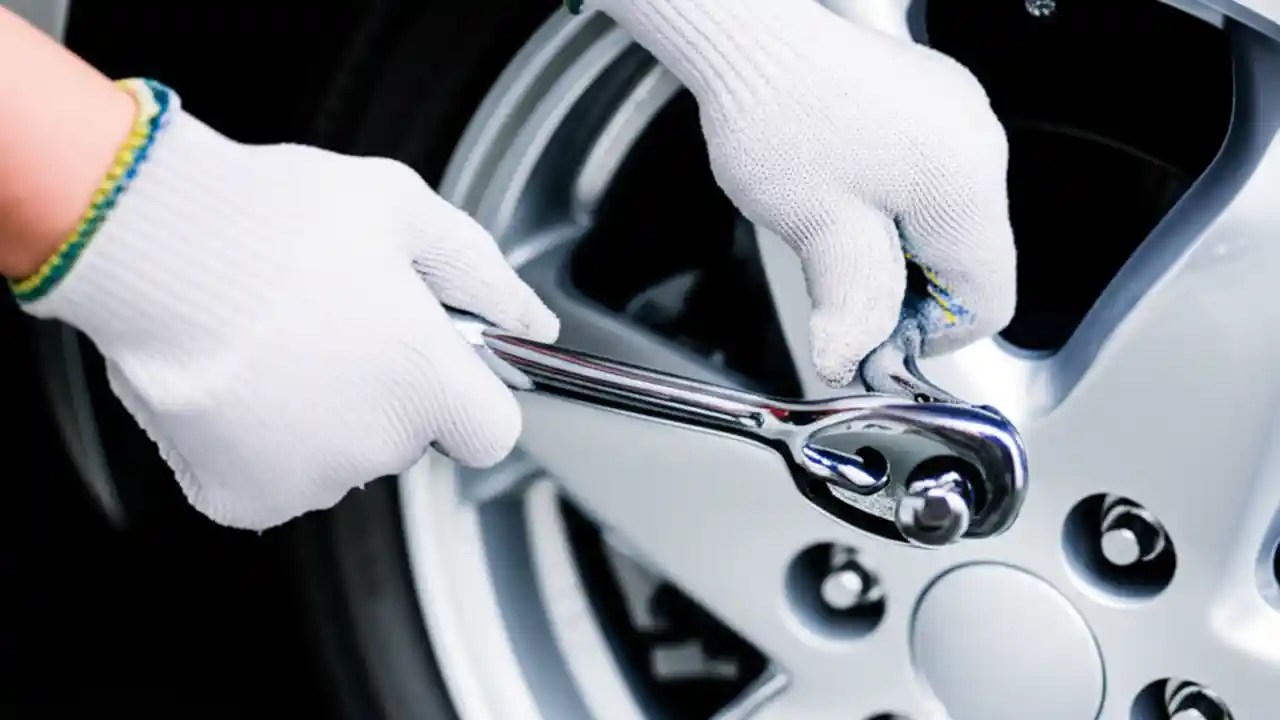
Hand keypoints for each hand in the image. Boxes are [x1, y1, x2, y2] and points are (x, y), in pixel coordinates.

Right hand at [22, 108, 557, 529]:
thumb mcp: (406, 212)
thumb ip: (484, 275)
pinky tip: (240, 380)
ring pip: (339, 456)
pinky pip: (274, 479)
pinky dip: (260, 443)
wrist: (149, 241)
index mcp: (428, 383)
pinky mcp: (241, 496)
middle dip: (386, 390)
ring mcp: (307, 479)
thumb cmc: (276, 218)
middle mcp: (376, 445)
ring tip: (276, 341)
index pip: (491, 432)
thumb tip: (532, 321)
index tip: (438, 364)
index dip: (468, 396)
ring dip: (321, 415)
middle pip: (407, 437)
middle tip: (335, 321)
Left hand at [597, 0, 1016, 386]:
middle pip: (969, 263)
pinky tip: (842, 194)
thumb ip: (853, 307)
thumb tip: (853, 359)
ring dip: (896, 249)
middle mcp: (979, 146)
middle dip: (910, 292)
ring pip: (947, 223)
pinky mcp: (932, 103)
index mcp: (966, 186)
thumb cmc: (778, 115)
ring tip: (833, 231)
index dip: (931, 338)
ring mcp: (959, 118)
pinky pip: (929, 181)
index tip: (877, 336)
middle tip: (842, 286)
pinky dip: (891, 206)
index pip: (989, 302)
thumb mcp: (819, 231)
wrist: (750, 38)